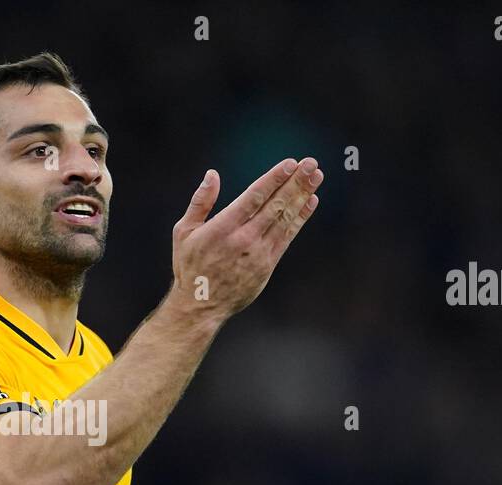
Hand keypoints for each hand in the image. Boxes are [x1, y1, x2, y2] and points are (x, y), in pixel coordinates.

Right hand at [170, 157, 323, 319]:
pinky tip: (310, 202)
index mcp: (222, 228)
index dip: (274, 179)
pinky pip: (287, 237)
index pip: (254, 197)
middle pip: (275, 205)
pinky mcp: (267, 265)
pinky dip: (300, 218)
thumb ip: (200, 202)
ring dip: (302, 195)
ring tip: (316, 176)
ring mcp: (258, 253)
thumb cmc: (190, 265)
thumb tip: (212, 174)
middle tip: (311, 163)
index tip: (290, 163)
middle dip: (295, 182)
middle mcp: (243, 238)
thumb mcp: (184, 232)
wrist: (201, 304)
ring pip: (285, 218)